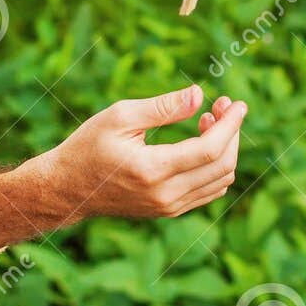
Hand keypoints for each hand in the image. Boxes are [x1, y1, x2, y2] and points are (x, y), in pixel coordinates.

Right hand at [42, 84, 244, 222]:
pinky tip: (201, 141)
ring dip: (226, 148)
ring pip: (220, 181)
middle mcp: (165, 195)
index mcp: (153, 170)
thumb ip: (162, 107)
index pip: (210, 150)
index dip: (231, 125)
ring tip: (207, 119)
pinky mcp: (168, 210)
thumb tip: (199, 95)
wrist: (68, 188)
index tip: (237, 103)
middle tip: (221, 105)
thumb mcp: (121, 116)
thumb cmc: (89, 145)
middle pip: (222, 166)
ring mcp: (168, 207)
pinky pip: (208, 191)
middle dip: (231, 132)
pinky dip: (216, 165)